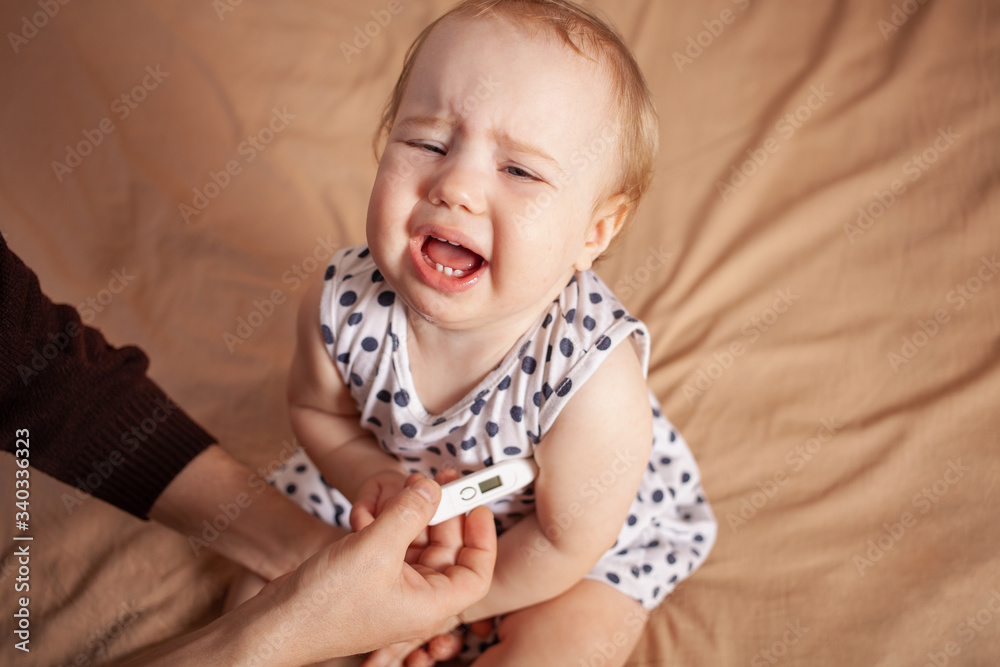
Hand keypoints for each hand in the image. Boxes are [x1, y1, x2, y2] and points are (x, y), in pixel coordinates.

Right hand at [131, 474, 495, 665]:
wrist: (275, 624)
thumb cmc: (324, 604)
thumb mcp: (374, 549)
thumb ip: (408, 514)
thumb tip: (431, 488)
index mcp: (429, 606)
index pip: (476, 572)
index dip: (482, 537)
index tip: (477, 504)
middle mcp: (416, 600)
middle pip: (448, 551)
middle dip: (443, 514)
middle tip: (435, 481)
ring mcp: (393, 589)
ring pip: (419, 544)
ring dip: (411, 515)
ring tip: (397, 491)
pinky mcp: (371, 579)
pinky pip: (393, 546)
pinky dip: (388, 525)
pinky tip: (370, 511)